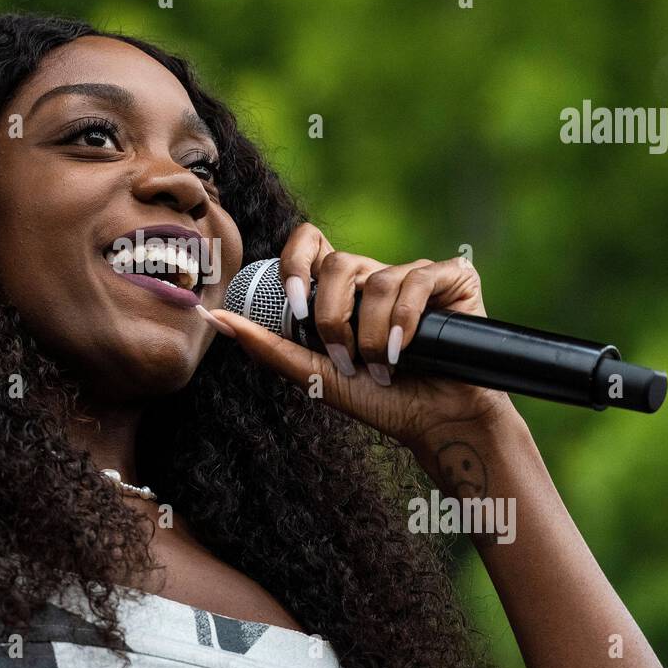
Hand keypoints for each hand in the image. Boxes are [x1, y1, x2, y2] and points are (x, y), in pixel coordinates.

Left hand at [207, 223, 518, 456]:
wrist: (438, 424)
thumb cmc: (379, 401)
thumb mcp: (315, 374)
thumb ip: (268, 345)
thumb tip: (215, 318)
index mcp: (342, 290)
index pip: (309, 243)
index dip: (296, 262)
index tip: (295, 307)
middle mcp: (376, 275)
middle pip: (339, 262)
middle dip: (334, 317)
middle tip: (344, 358)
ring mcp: (415, 274)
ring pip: (378, 278)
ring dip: (372, 333)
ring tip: (382, 367)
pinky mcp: (452, 279)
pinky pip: (419, 278)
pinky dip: (406, 319)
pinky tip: (406, 349)